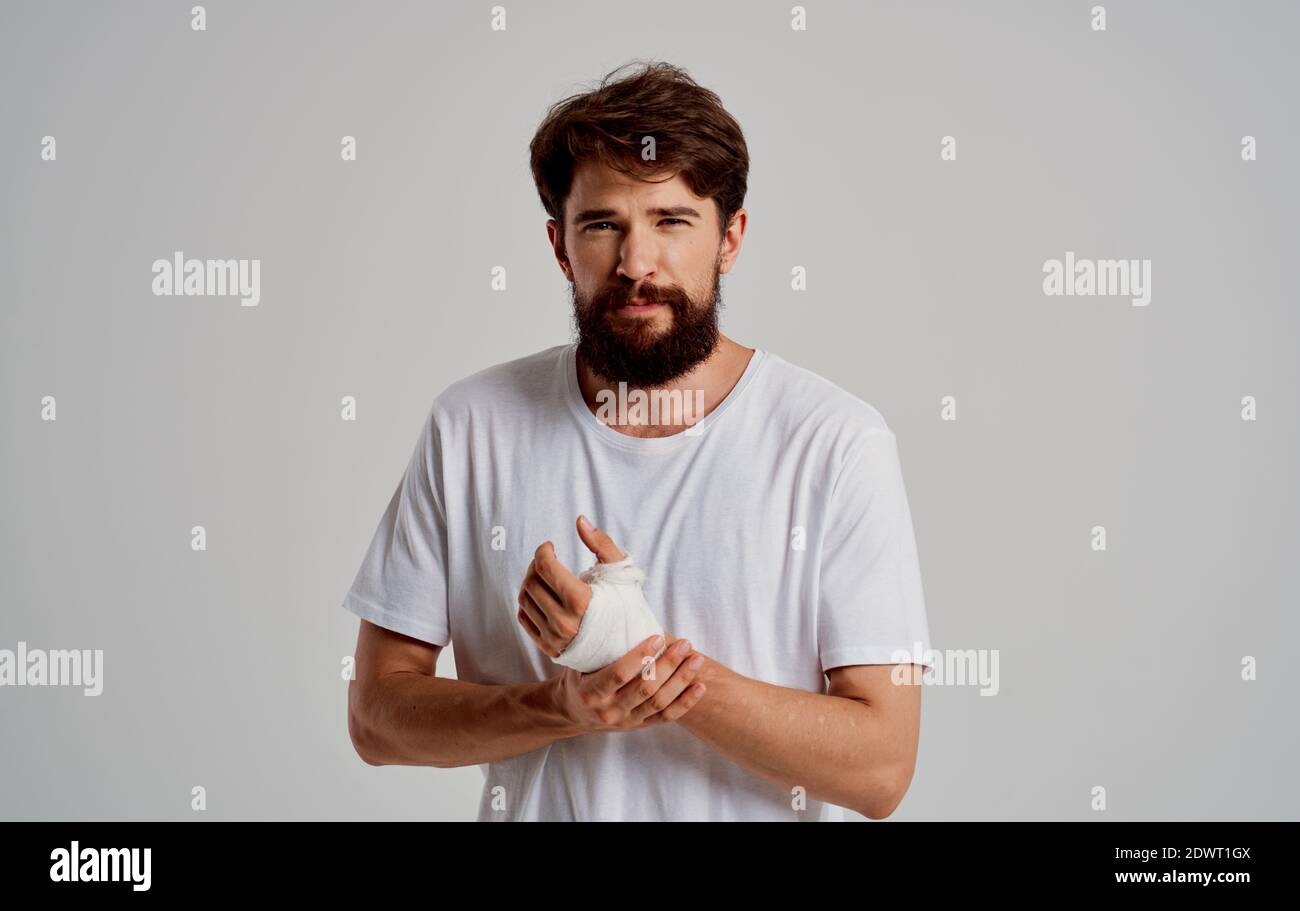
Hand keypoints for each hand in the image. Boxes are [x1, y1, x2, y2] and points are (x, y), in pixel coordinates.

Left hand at [516, 514, 626, 658]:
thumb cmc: (626, 605)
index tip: (549, 547)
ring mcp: (555, 638)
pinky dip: (528, 602)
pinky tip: (542, 594)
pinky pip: (524, 619)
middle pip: (532, 582)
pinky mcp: (548, 648)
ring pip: (525, 599)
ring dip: (530, 581)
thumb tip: (580, 520)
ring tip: (545, 576)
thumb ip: (601, 543)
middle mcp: (564, 622)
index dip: (543, 551)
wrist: (629, 645)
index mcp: (581, 601)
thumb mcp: (619, 571)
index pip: (545, 567)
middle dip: (536, 564)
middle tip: (547, 559)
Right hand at [550, 634, 707, 732]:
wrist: (573, 713)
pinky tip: (700, 686)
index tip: (658, 637)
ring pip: (659, 702)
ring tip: (696, 659)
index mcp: (591, 692)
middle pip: (645, 688)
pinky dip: (685, 702)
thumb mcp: (578, 662)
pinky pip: (666, 717)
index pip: (619, 674)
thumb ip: (597, 645)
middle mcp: (609, 710)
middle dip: (668, 665)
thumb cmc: (579, 677)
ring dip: (681, 681)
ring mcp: (626, 721)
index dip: (640, 656)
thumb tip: (622, 611)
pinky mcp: (639, 726)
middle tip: (685, 644)